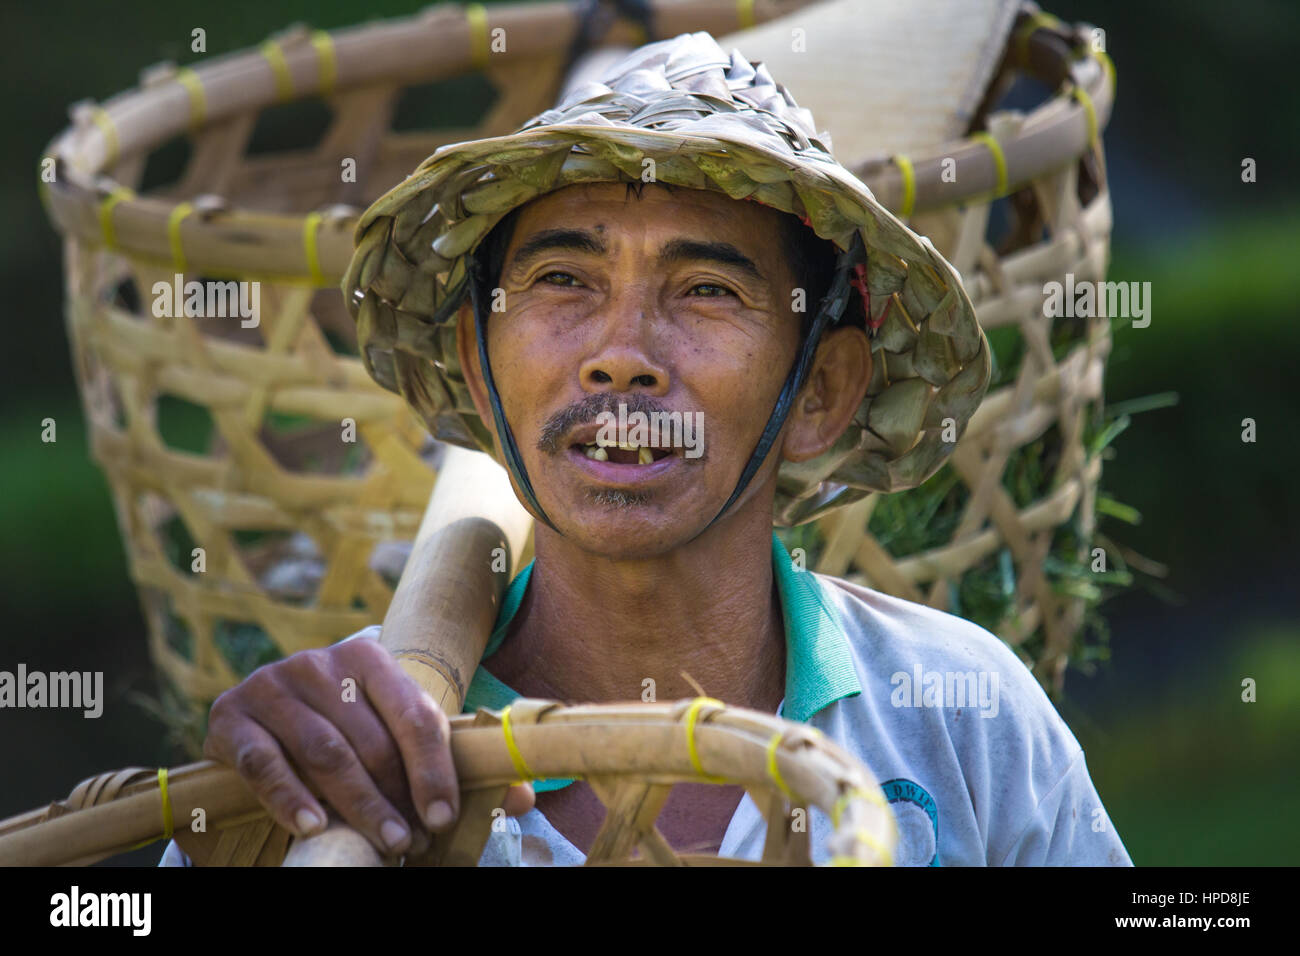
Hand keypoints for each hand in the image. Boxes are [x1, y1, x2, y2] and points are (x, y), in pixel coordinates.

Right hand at [203, 633, 533, 856]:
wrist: (265, 716)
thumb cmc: (347, 727)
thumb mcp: (394, 733)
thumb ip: (452, 762)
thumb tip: (527, 797)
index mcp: (369, 656)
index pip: (415, 715)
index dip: (435, 771)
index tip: (444, 818)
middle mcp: (319, 662)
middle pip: (372, 740)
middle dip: (398, 797)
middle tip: (414, 842)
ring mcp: (272, 685)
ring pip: (325, 753)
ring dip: (358, 805)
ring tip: (384, 844)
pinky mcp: (232, 716)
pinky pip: (266, 762)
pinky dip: (291, 799)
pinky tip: (316, 828)